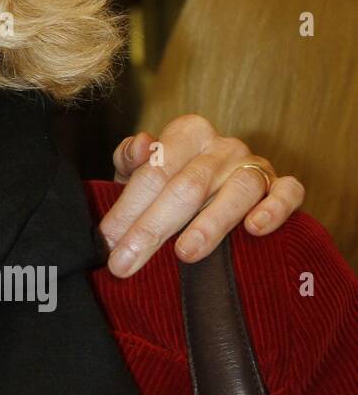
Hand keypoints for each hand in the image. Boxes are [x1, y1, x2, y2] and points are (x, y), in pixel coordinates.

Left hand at [100, 114, 305, 276]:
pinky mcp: (282, 185)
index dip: (128, 208)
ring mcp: (255, 164)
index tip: (107, 241)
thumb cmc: (168, 184)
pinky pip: (287, 192)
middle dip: (152, 228)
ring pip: (236, 191)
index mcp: (187, 133)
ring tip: (184, 253)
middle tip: (127, 262)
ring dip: (210, 225)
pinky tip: (254, 229)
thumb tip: (139, 145)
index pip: (154, 172)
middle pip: (187, 187)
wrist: (208, 195)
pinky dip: (273, 209)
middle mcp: (223, 146)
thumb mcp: (140, 171)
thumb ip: (130, 159)